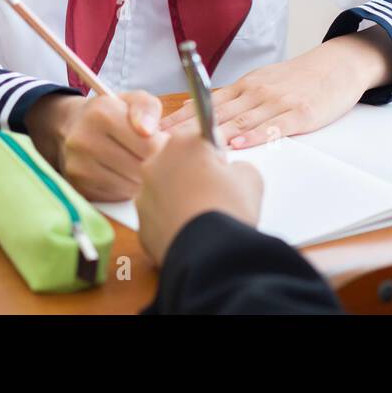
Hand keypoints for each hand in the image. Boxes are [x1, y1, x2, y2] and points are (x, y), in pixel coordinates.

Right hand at [23, 90, 161, 201]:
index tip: (162, 142)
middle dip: (153, 164)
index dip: (162, 146)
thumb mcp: (133, 100)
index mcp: (101, 114)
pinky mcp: (79, 188)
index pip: (148, 144)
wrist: (73, 127)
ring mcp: (78, 167)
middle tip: (154, 156)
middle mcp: (84, 140)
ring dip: (141, 179)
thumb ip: (147, 108)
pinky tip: (124, 175)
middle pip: (139, 167)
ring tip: (139, 164)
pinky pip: (116, 196)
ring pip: (129, 186)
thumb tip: (147, 131)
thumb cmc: (111, 113)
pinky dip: (126, 189)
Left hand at [135, 121, 263, 265]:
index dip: (217, 153)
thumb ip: (237, 166)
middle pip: (178, 161)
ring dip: (180, 197)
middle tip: (215, 192)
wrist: (210, 256)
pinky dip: (172, 223)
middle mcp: (155, 164)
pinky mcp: (141, 226)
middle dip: (193, 172)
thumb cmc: (229, 209)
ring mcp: (144, 196)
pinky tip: (191, 232)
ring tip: (203, 216)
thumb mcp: (250, 176)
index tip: (224, 169)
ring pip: (165, 190)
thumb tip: (230, 174)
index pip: (202, 135)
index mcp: (181, 143)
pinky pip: (159, 218)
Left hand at [158, 26, 391, 148]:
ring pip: (242, 120)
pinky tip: (240, 145)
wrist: (338, 65)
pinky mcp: (300, 114)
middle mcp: (257, 92)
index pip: (205, 102)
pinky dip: (255, 136)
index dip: (180, 117)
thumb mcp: (262, 82)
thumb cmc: (299, 80)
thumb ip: (233, 99)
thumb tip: (194, 113)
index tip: (155, 130)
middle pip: (217, 113)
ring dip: (215, 135)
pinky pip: (274, 127)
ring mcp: (278, 103)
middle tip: (162, 145)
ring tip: (191, 149)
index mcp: (245, 87)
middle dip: (188, 130)